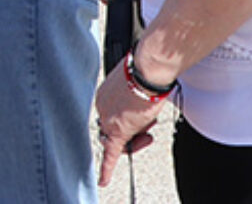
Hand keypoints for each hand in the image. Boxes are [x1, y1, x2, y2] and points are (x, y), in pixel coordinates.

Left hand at [94, 65, 162, 186]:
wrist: (149, 71)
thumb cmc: (146, 72)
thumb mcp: (137, 86)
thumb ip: (133, 98)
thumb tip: (140, 106)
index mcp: (105, 94)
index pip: (113, 116)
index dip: (129, 122)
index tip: (138, 120)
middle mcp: (102, 105)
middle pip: (114, 128)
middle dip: (133, 131)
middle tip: (146, 130)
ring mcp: (108, 118)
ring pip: (119, 139)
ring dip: (137, 136)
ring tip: (148, 120)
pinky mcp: (117, 130)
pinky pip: (111, 154)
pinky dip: (107, 169)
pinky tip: (103, 180)